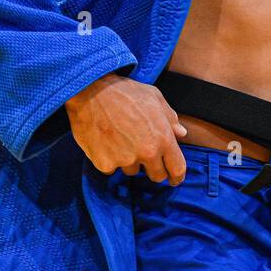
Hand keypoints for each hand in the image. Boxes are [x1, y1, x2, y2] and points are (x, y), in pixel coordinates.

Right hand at [66, 73, 187, 184]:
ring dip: (129, 160)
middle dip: (153, 168)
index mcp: (163, 138)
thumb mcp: (154, 97)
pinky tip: (105, 141)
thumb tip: (181, 133)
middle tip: (143, 153)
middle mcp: (147, 153)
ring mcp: (125, 160)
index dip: (177, 176)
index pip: (177, 169)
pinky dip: (109, 159)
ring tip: (119, 138)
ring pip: (132, 171)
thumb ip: (170, 118)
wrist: (90, 91)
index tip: (174, 179)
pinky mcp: (105, 163)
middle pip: (156, 176)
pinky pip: (111, 169)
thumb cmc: (124, 92)